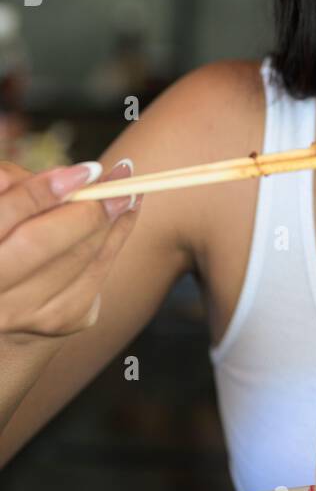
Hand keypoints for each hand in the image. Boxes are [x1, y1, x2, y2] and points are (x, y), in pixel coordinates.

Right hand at [0, 158, 142, 339]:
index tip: (85, 170)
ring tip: (128, 192)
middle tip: (121, 178)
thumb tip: (69, 176)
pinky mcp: (58, 321)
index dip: (45, 188)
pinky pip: (97, 273)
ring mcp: (21, 312)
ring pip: (78, 258)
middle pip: (42, 241)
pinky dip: (116, 240)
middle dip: (86, 207)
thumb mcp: (3, 208)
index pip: (7, 213)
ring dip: (111, 220)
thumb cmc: (7, 236)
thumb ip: (16, 188)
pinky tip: (125, 217)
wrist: (10, 300)